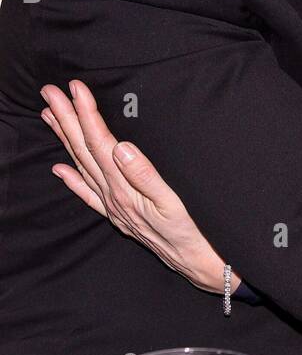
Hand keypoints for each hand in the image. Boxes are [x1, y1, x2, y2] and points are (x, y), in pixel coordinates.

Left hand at [40, 81, 234, 294]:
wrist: (198, 265)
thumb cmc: (192, 233)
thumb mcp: (174, 203)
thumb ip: (145, 175)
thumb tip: (121, 148)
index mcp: (124, 189)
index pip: (100, 143)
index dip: (87, 114)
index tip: (76, 89)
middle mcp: (113, 197)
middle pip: (84, 151)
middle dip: (66, 119)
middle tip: (50, 92)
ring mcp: (113, 207)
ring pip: (82, 166)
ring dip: (65, 139)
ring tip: (49, 115)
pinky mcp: (120, 215)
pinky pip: (88, 195)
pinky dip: (72, 180)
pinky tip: (60, 168)